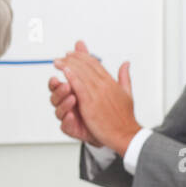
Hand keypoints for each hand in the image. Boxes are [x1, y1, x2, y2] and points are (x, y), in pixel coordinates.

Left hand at [53, 40, 140, 154]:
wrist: (125, 134)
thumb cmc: (125, 117)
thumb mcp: (127, 93)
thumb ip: (124, 77)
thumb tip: (126, 63)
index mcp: (111, 82)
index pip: (95, 63)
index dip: (82, 56)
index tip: (72, 52)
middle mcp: (104, 85)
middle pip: (86, 66)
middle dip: (72, 59)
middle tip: (61, 57)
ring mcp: (97, 94)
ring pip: (81, 74)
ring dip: (68, 66)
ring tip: (58, 62)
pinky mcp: (90, 104)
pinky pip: (79, 87)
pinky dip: (72, 77)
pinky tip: (64, 72)